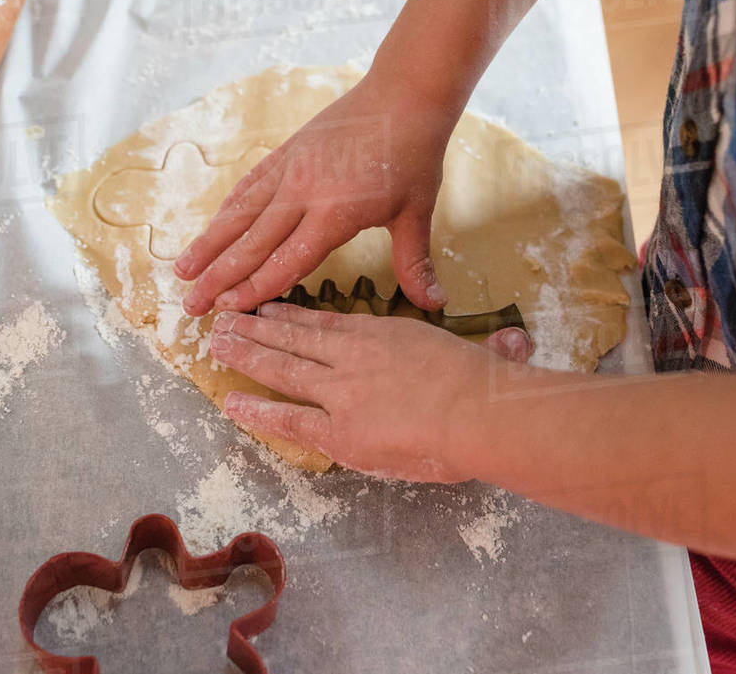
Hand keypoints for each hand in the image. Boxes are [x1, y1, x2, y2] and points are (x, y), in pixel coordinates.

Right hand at [176, 74, 459, 315]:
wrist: (405, 94)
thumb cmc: (414, 155)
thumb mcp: (417, 213)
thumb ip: (414, 262)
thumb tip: (434, 302)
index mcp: (335, 213)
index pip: (286, 261)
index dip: (255, 288)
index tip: (228, 309)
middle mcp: (303, 192)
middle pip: (251, 244)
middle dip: (218, 278)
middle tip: (191, 305)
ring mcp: (290, 169)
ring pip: (240, 214)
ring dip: (209, 244)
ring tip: (182, 270)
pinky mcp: (286, 152)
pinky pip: (248, 186)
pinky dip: (227, 209)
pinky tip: (211, 227)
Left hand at [209, 302, 533, 481]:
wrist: (478, 412)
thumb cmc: (490, 385)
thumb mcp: (491, 356)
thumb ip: (497, 349)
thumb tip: (520, 341)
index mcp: (385, 334)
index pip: (327, 323)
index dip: (293, 315)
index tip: (269, 307)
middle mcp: (354, 355)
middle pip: (293, 337)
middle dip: (257, 327)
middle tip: (226, 318)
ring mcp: (340, 390)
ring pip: (281, 367)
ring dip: (245, 354)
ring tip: (216, 344)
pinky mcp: (336, 428)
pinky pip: (286, 416)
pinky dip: (255, 408)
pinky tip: (229, 400)